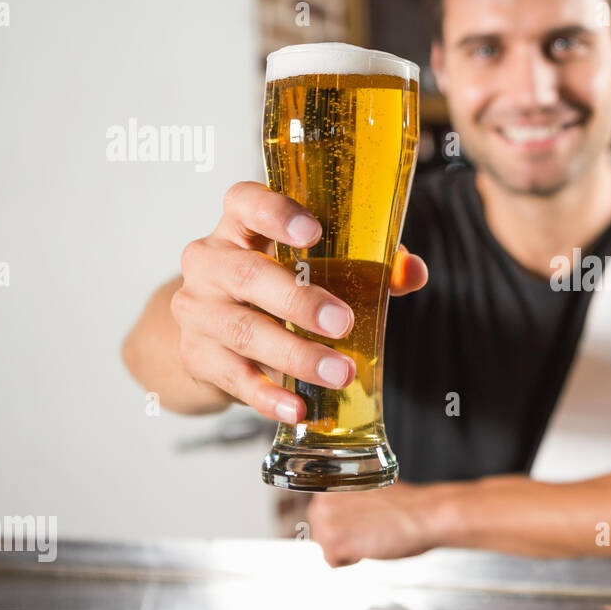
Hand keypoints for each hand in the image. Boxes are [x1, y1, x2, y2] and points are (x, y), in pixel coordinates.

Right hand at [170, 180, 427, 422]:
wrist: (210, 331)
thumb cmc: (274, 284)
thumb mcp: (313, 266)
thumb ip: (368, 263)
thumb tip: (412, 271)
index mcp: (240, 227)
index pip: (244, 201)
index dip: (275, 212)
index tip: (313, 231)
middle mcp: (211, 263)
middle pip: (247, 274)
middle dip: (299, 300)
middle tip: (343, 321)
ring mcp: (198, 311)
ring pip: (244, 330)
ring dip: (296, 354)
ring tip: (339, 371)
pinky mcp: (199, 356)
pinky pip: (234, 379)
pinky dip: (269, 396)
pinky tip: (298, 407)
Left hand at [307, 484, 437, 565]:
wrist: (425, 515)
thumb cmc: (407, 505)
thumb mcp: (371, 490)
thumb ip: (350, 496)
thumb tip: (346, 507)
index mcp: (331, 484)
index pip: (322, 513)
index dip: (344, 521)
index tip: (361, 520)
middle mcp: (323, 500)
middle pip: (320, 531)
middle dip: (342, 536)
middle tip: (368, 529)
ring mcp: (327, 522)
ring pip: (325, 547)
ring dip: (347, 548)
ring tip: (370, 536)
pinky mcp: (335, 543)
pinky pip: (332, 561)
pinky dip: (351, 560)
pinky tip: (368, 546)